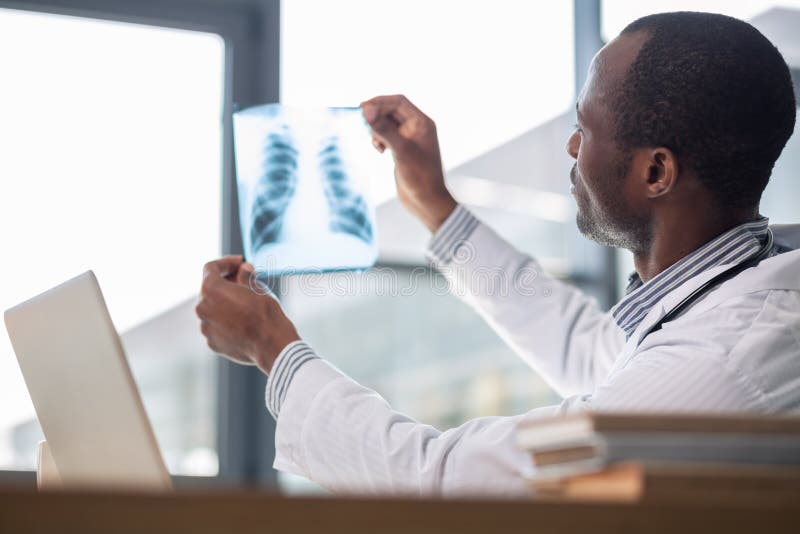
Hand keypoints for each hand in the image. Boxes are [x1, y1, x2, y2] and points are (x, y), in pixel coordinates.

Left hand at [195, 256, 299, 373]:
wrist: (272, 346)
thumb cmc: (266, 315)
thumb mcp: (258, 288)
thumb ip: (245, 277)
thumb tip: (243, 270)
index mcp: (212, 290)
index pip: (211, 268)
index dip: (226, 262)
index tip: (240, 263)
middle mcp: (203, 308)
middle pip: (210, 289)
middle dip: (226, 282)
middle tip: (245, 281)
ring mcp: (206, 327)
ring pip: (212, 309)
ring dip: (225, 303)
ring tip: (246, 304)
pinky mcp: (212, 342)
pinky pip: (216, 326)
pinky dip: (226, 321)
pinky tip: (243, 322)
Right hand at [361, 95, 456, 231]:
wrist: (426, 202)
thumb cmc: (419, 177)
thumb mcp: (400, 151)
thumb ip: (384, 129)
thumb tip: (366, 109)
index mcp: (422, 123)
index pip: (398, 102)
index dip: (379, 102)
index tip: (362, 109)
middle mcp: (417, 128)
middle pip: (391, 110)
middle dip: (377, 116)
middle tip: (363, 123)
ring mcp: (409, 139)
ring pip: (387, 123)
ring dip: (377, 129)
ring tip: (377, 144)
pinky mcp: (402, 150)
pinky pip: (387, 135)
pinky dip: (379, 138)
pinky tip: (379, 150)